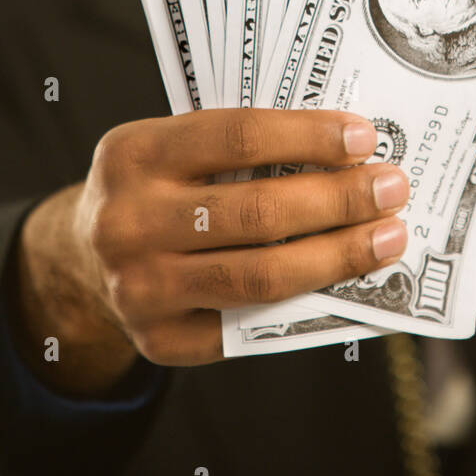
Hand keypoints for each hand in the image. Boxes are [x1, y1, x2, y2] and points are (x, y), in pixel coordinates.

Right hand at [16, 109, 407, 391]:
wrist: (83, 254)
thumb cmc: (159, 187)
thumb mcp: (175, 148)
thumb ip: (239, 149)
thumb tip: (347, 152)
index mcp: (134, 152)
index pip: (238, 137)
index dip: (308, 136)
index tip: (365, 136)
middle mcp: (128, 220)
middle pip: (258, 211)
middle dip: (339, 198)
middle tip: (392, 187)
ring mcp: (140, 287)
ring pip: (261, 274)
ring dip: (338, 254)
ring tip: (387, 237)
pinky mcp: (159, 339)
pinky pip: (248, 322)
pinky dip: (305, 301)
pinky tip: (345, 282)